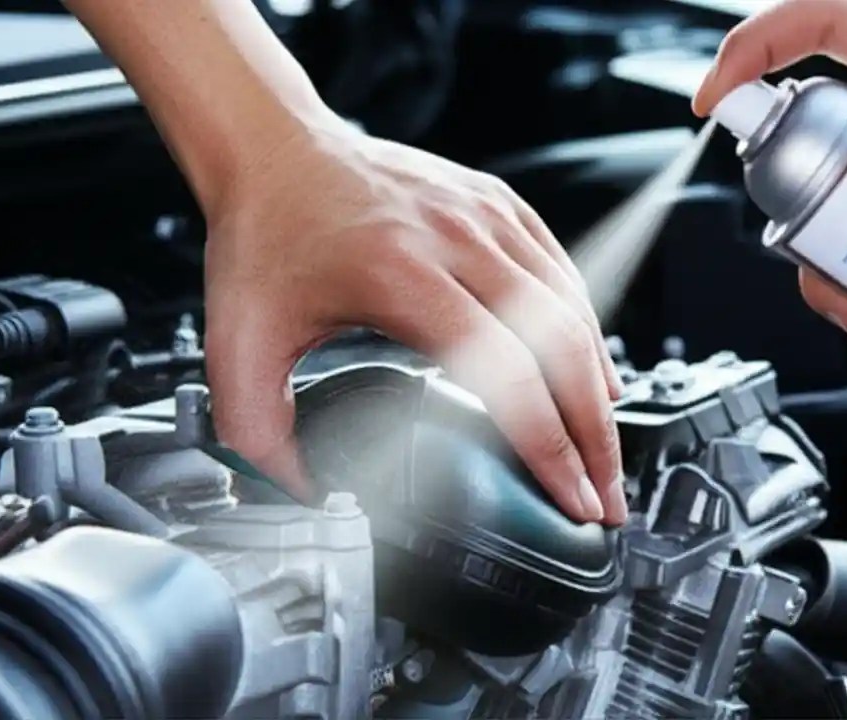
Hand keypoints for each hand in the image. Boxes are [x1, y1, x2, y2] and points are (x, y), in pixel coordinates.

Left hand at [203, 118, 627, 524]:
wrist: (275, 148)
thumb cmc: (264, 235)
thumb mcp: (238, 343)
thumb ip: (257, 433)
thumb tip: (304, 495)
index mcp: (401, 275)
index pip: (507, 374)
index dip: (550, 447)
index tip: (573, 497)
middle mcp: (456, 238)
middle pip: (561, 347)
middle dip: (595, 433)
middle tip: (608, 493)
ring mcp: (486, 215)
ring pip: (573, 310)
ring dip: (599, 385)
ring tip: (604, 445)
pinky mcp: (500, 204)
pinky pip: (563, 274)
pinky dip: (586, 331)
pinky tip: (589, 372)